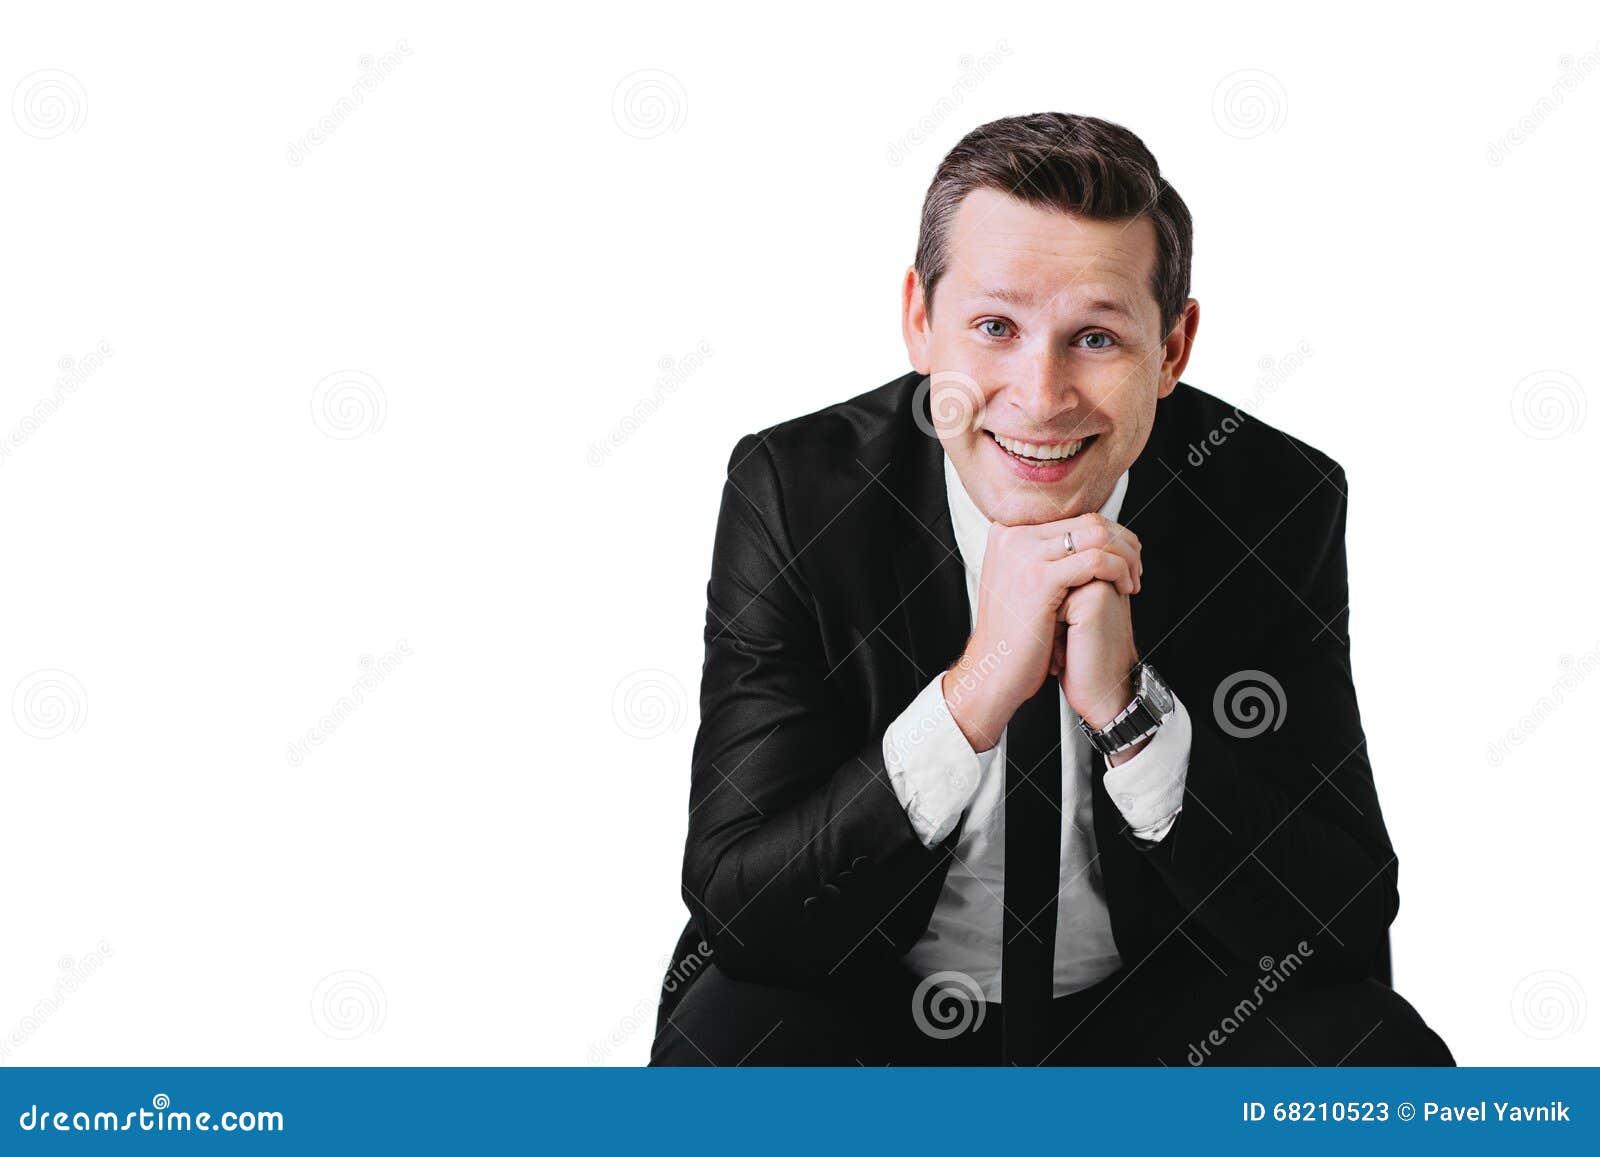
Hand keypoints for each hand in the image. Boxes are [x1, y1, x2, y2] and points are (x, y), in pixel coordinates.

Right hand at [942, 512, 1140, 750]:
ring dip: (1126, 557)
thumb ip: (1049, 554)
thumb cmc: (1016, 632)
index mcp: (1009, 532)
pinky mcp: (1039, 579)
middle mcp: (1013, 536)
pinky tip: (1123, 589)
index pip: (1075, 517)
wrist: (994, 669)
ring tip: (1132, 582)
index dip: (1109, 536)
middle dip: (1123, 544)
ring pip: (1097, 535)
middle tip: (1135, 570)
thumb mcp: (1024, 580)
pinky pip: (1096, 561)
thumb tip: (1093, 536)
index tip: (1124, 560)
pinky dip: (1118, 571)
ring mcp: (1024, 555)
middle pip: (1090, 521)